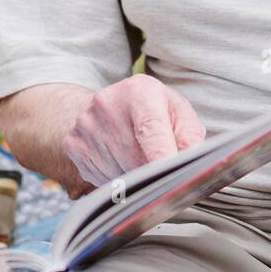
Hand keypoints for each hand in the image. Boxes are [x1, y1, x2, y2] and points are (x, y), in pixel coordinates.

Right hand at [63, 74, 205, 185]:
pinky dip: (117, 178)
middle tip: (161, 166)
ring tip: (138, 157)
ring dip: (135, 178)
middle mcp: (107, 105)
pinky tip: (120, 160)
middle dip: (153, 172)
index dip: (162, 157)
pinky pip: (102, 179)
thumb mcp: (176, 111)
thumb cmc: (150, 111)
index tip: (172, 178)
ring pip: (120, 174)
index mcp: (139, 92)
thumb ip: (190, 135)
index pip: (151, 130)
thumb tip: (196, 161)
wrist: (106, 106)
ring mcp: (87, 127)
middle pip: (136, 159)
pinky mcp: (75, 146)